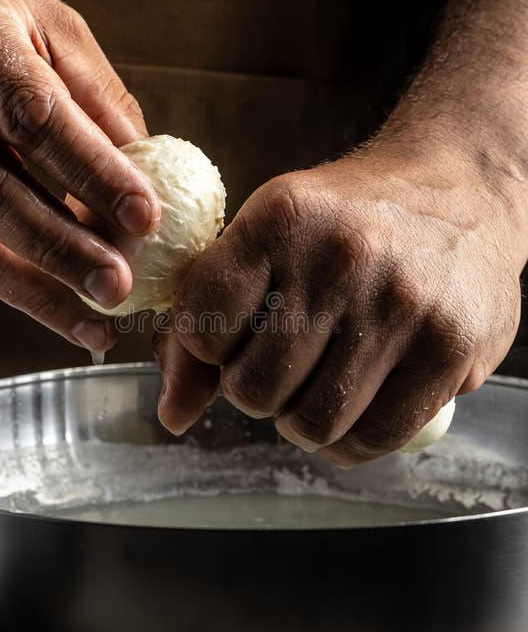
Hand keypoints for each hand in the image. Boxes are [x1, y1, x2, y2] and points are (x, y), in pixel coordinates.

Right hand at [0, 0, 159, 351]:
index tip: (146, 215)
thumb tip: (148, 174)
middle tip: (118, 286)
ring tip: (94, 326)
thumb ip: (99, 99)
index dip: (90, 170)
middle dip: (59, 246)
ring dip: (32, 288)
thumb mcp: (54, 27)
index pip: (34, 115)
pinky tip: (58, 308)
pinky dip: (10, 285)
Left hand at [156, 0, 527, 464]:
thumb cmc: (345, 222)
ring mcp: (401, 305)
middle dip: (255, 392)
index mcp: (281, 218)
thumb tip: (172, 416)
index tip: (234, 337)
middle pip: (255, 389)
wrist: (459, 188)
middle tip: (279, 367)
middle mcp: (342, 259)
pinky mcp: (449, 348)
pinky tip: (352, 411)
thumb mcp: (268, 240)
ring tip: (314, 388)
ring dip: (300, 421)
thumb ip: (208, 324)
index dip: (207, 348)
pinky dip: (349, 443)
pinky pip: (375, 438)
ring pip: (313, 423)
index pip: (202, 326)